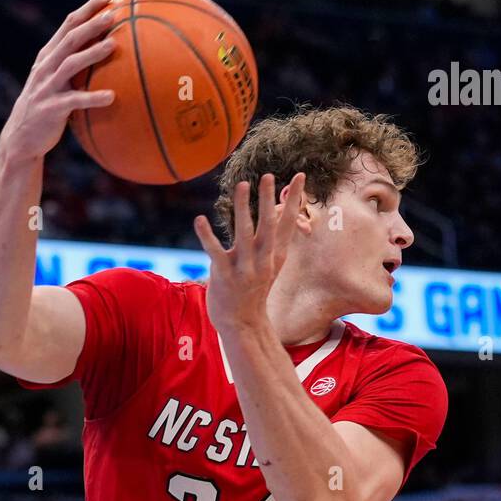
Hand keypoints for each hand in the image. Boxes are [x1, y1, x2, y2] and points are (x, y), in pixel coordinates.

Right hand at [0, 0, 115, 164]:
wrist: (21, 138)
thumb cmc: (45, 107)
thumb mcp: (53, 81)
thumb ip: (70, 66)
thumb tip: (103, 53)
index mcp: (48, 56)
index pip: (68, 25)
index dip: (87, 9)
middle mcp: (46, 67)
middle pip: (70, 39)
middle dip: (91, 24)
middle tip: (112, 14)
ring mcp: (47, 87)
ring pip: (70, 64)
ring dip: (92, 54)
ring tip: (113, 46)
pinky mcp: (51, 109)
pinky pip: (74, 101)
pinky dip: (93, 98)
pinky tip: (111, 97)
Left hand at [194, 172, 305, 331]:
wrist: (243, 324)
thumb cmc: (254, 291)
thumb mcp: (269, 266)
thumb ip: (272, 242)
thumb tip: (277, 216)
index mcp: (274, 255)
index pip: (287, 223)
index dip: (295, 200)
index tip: (301, 175)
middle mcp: (262, 260)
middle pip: (268, 226)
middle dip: (268, 200)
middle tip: (268, 175)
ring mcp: (243, 269)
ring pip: (244, 234)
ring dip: (243, 209)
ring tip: (242, 185)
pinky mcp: (224, 276)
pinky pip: (215, 253)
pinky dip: (207, 236)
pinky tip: (199, 219)